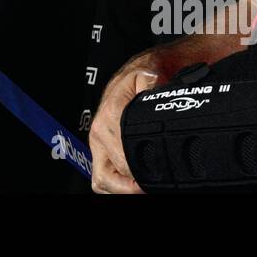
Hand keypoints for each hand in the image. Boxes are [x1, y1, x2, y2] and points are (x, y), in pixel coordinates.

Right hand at [89, 56, 164, 193]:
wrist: (139, 69)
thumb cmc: (145, 74)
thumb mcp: (150, 74)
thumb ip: (152, 85)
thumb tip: (154, 94)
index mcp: (110, 114)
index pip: (124, 157)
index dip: (142, 172)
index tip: (158, 175)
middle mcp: (100, 129)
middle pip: (116, 171)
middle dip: (137, 180)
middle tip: (158, 183)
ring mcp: (97, 141)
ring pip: (102, 179)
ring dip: (121, 187)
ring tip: (143, 187)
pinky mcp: (100, 148)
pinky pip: (100, 177)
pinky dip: (114, 186)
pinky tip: (133, 185)